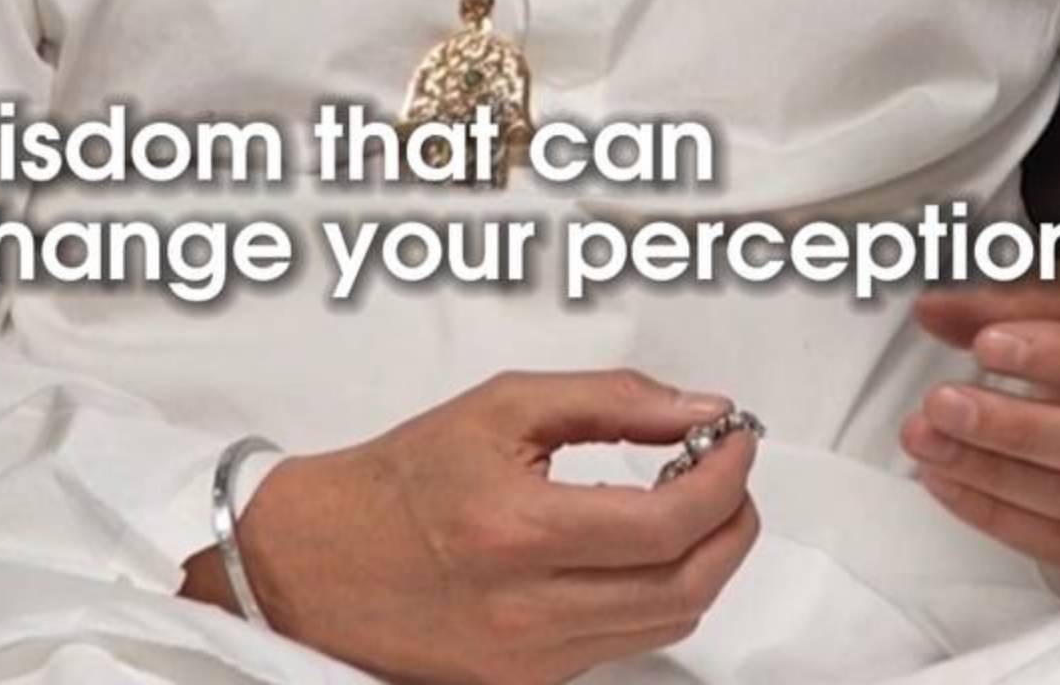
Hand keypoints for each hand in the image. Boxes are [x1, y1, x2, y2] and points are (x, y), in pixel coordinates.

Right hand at [181, 367, 758, 684]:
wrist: (323, 561)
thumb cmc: (406, 475)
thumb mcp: (504, 406)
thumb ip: (611, 400)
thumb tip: (699, 408)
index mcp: (521, 530)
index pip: (668, 523)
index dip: (724, 478)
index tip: (736, 436)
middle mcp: (532, 613)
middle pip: (686, 587)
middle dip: (733, 523)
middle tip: (731, 470)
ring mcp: (535, 663)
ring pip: (668, 623)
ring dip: (705, 559)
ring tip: (695, 497)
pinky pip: (627, 643)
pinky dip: (659, 591)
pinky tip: (646, 541)